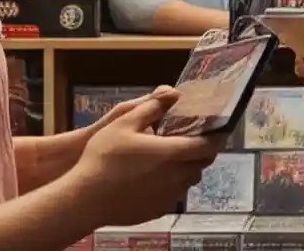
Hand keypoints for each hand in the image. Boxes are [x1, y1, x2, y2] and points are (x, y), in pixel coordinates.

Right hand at [74, 92, 223, 225]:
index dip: (216, 137)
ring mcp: (168, 197)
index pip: (208, 146)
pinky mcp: (157, 210)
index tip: (219, 129)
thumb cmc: (103, 157)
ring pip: (188, 180)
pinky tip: (155, 177)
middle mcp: (176, 177)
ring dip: (187, 167)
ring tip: (174, 157)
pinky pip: (173, 195)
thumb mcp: (124, 122)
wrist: (84, 198)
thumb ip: (152, 106)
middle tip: (195, 139)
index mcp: (172, 153)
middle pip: (201, 164)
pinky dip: (172, 184)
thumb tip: (172, 94)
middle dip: (202, 151)